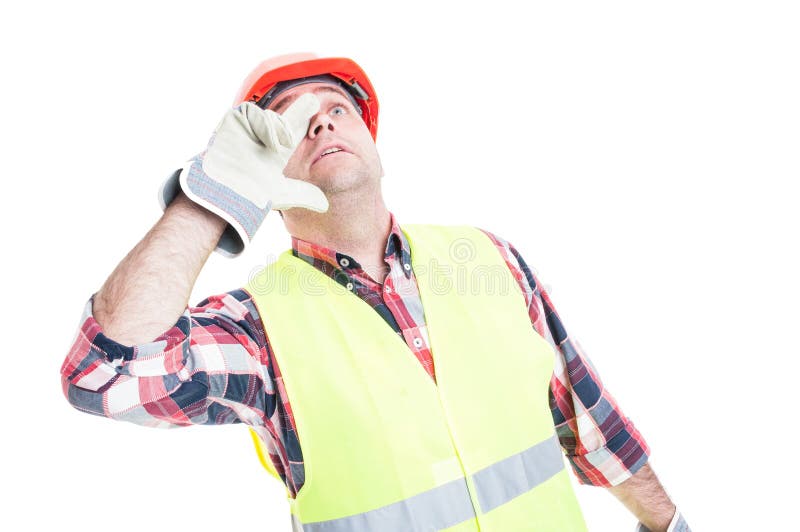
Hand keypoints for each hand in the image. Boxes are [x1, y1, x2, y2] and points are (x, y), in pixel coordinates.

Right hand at [160, 94, 327, 256]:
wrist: (227, 189)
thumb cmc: (250, 194)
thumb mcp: (284, 195)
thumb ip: (305, 195)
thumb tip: (325, 205)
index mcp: (274, 153)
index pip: (292, 131)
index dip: (302, 117)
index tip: (314, 103)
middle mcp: (263, 139)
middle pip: (284, 119)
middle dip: (298, 113)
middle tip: (302, 119)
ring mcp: (248, 129)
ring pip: (272, 117)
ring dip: (277, 130)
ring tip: (274, 148)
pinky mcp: (234, 120)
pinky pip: (253, 111)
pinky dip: (263, 124)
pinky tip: (264, 140)